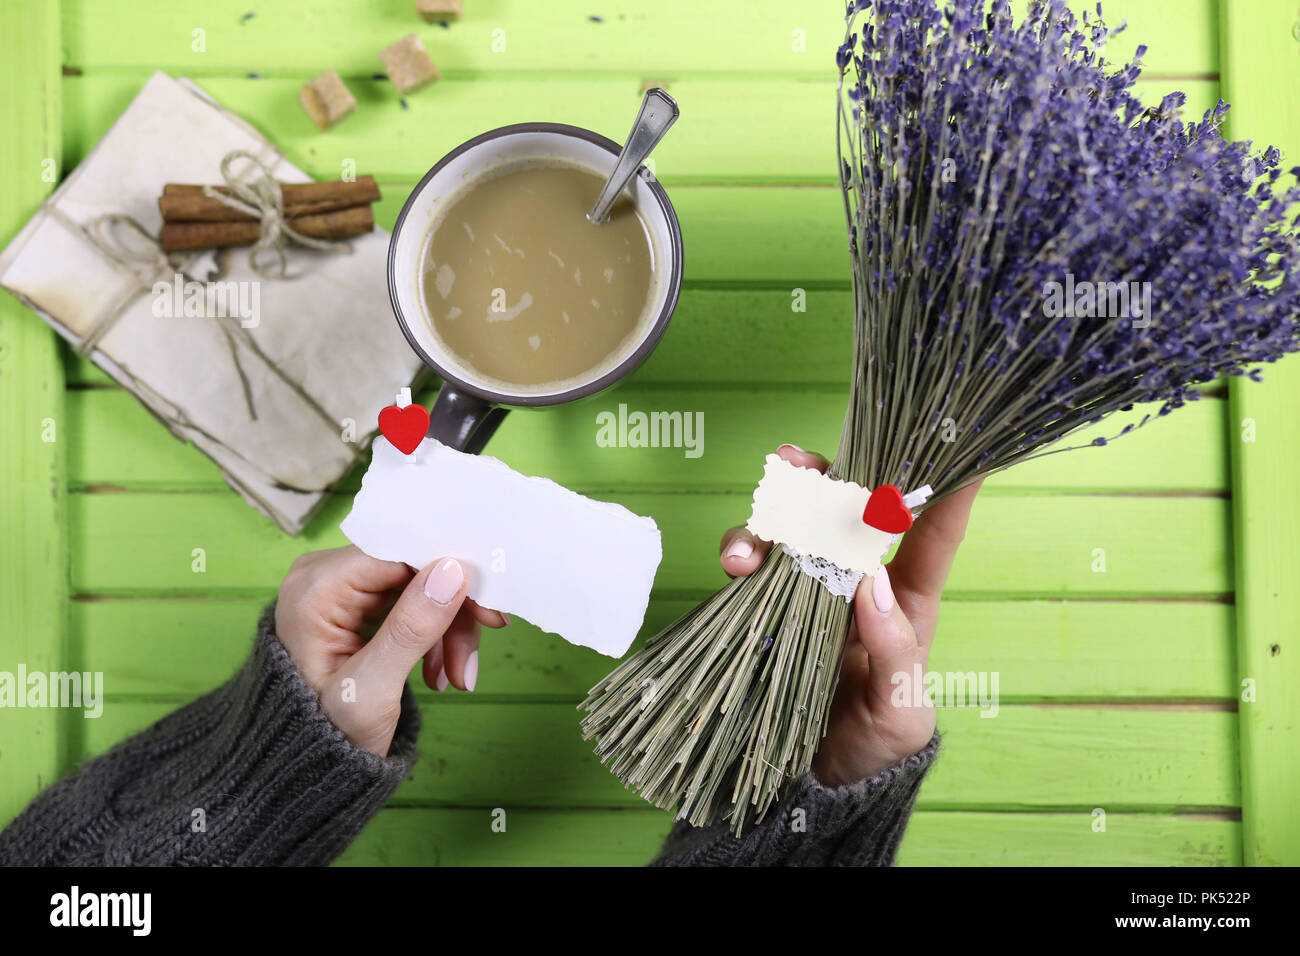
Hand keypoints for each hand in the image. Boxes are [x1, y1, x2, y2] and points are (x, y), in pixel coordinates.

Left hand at [274, 546, 508, 756]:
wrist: (300, 767)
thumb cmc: (326, 737)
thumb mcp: (371, 690)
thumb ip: (410, 629)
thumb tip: (453, 571)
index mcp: (317, 588)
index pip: (401, 554)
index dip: (452, 575)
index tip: (489, 613)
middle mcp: (325, 576)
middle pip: (414, 570)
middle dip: (452, 615)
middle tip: (470, 661)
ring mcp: (341, 589)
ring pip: (421, 587)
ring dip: (448, 632)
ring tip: (455, 677)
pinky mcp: (357, 604)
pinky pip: (413, 602)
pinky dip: (434, 636)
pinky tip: (439, 672)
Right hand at [719, 444, 980, 785]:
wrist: (820, 784)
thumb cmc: (877, 743)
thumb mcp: (901, 710)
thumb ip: (894, 650)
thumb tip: (872, 583)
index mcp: (908, 599)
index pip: (934, 533)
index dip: (950, 486)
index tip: (961, 442)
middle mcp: (859, 580)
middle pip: (847, 505)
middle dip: (824, 474)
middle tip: (794, 462)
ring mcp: (811, 588)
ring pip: (793, 524)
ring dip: (769, 516)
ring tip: (748, 546)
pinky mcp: (770, 605)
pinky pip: (755, 562)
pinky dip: (742, 551)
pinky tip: (734, 565)